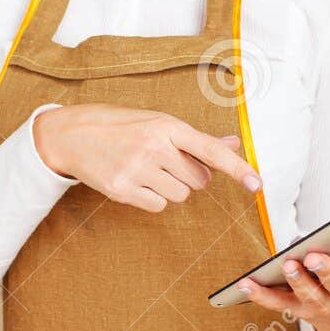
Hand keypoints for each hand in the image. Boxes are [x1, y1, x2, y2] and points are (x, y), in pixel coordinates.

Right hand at [33, 104, 262, 212]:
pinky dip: (152, 199)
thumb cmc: (122, 127)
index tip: (256, 184)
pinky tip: (135, 182)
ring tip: (147, 171)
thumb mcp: (158, 124)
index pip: (210, 150)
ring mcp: (137, 169)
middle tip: (164, 163)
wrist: (73, 135)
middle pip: (199, 180)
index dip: (237, 168)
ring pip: (180, 196)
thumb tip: (233, 144)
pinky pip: (159, 206)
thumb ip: (196, 140)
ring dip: (170, 188)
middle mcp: (154, 146)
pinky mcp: (123, 189)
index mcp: (167, 126)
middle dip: (189, 176)